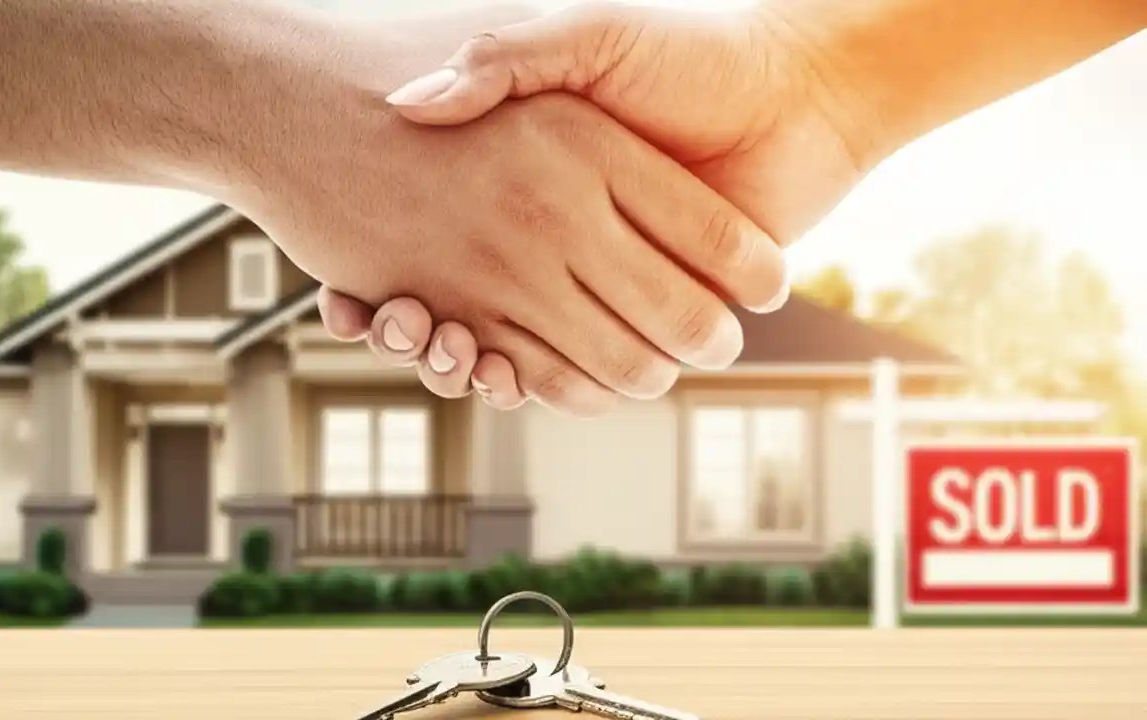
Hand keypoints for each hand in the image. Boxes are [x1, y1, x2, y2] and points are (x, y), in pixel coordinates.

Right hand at [320, 1, 878, 406]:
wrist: (802, 89)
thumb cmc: (694, 52)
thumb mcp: (589, 35)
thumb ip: (509, 60)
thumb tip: (413, 102)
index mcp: (542, 171)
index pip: (439, 230)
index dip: (390, 266)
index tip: (353, 287)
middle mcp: (561, 229)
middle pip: (462, 299)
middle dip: (418, 325)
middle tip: (388, 321)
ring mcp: (598, 274)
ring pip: (505, 339)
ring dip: (458, 356)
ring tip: (430, 342)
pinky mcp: (643, 311)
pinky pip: (569, 362)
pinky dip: (525, 377)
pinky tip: (487, 366)